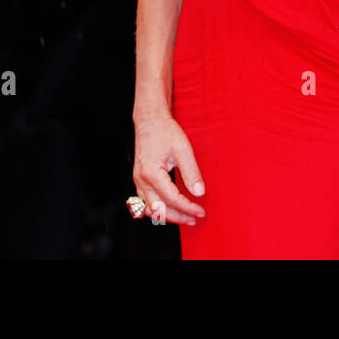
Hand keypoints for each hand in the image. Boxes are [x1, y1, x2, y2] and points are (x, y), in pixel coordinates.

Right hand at [131, 111, 206, 225]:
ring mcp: (138, 180)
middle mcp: (141, 179)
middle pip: (159, 209)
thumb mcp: (183, 149)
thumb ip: (191, 172)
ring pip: (150, 208)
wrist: (150, 120)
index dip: (188, 208)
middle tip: (194, 218)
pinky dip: (158, 208)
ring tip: (184, 216)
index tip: (200, 211)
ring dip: (167, 215)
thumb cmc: (164, 131)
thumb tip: (199, 192)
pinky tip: (170, 208)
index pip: (172, 199)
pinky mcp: (139, 179)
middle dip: (178, 217)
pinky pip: (145, 201)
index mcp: (151, 173)